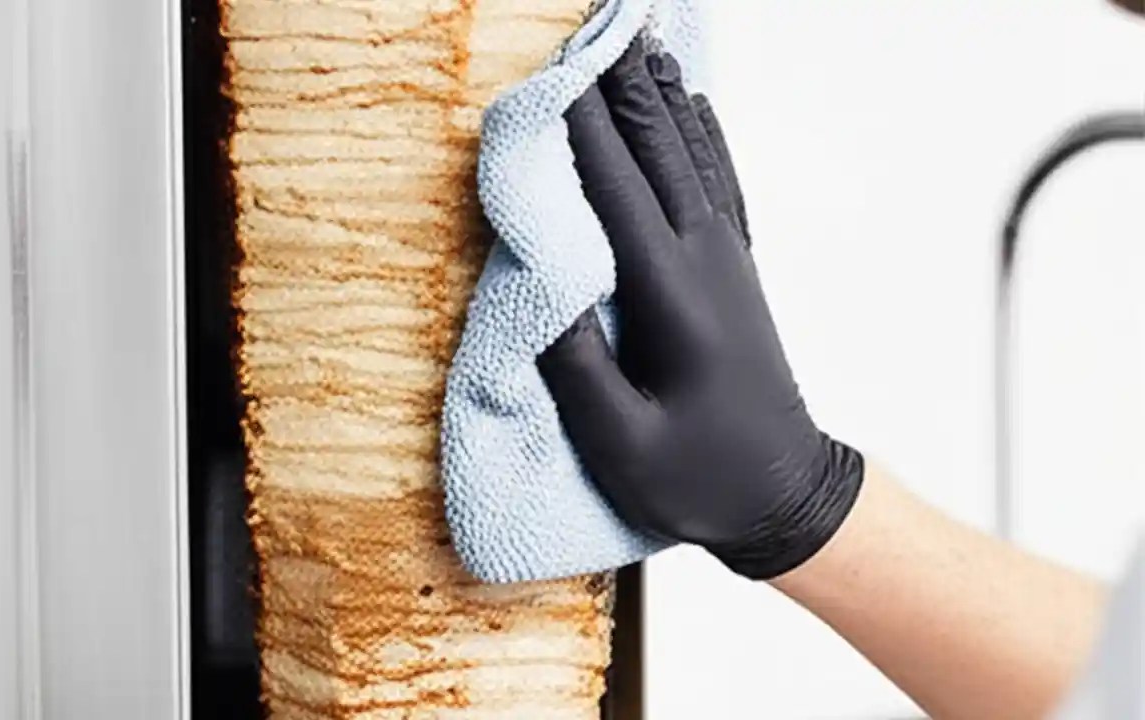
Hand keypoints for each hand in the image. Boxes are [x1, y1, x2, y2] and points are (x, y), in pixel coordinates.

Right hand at [537, 42, 863, 579]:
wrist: (784, 494)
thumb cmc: (697, 478)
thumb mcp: (620, 442)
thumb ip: (576, 365)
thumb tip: (539, 286)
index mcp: (671, 297)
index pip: (617, 194)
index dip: (583, 131)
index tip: (555, 77)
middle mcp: (707, 261)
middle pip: (661, 156)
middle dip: (627, 89)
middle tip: (604, 29)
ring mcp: (729, 262)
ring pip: (695, 158)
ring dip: (666, 99)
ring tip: (646, 45)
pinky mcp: (737, 271)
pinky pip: (720, 184)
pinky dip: (705, 137)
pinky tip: (697, 110)